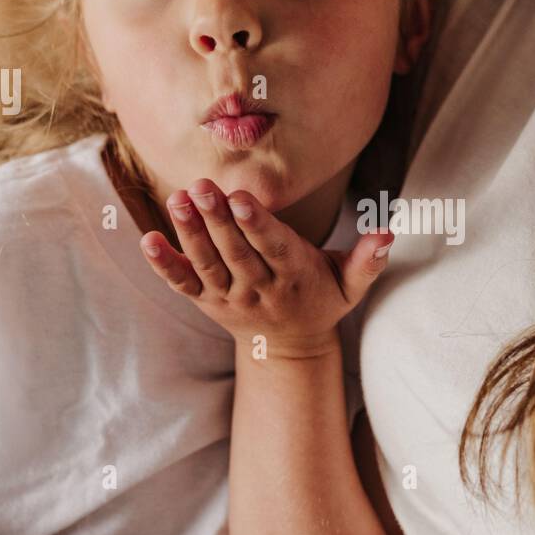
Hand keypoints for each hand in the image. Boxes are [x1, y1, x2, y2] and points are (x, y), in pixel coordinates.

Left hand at [138, 177, 392, 355]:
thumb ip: (368, 260)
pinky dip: (164, 265)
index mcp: (294, 276)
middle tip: (201, 185)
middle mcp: (259, 287)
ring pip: (207, 265)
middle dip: (217, 220)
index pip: (272, 248)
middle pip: (235, 253)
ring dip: (189, 233)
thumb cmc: (321, 301)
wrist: (290, 348)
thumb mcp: (351, 285)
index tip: (239, 198)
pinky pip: (182, 283)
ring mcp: (229, 296)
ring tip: (176, 199)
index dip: (255, 224)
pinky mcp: (206, 301)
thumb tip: (387, 234)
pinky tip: (147, 240)